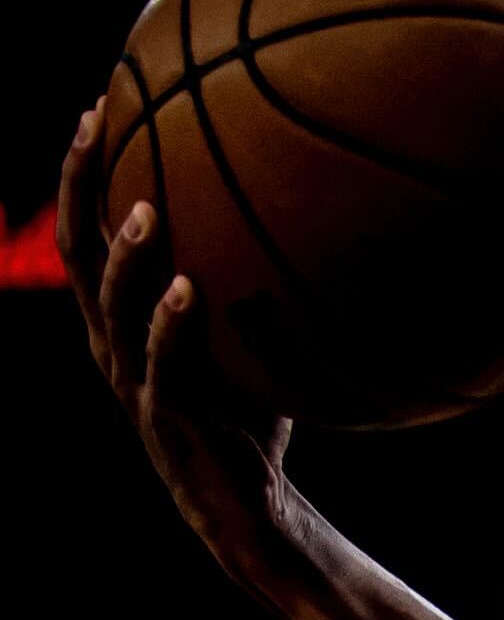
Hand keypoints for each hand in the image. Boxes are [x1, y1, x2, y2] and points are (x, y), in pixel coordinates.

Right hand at [60, 102, 300, 593]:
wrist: (254, 514)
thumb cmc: (252, 424)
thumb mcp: (246, 346)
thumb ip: (253, 291)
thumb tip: (311, 225)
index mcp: (120, 321)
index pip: (85, 231)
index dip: (82, 170)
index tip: (99, 105)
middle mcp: (112, 344)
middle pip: (76, 249)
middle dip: (79, 184)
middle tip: (95, 125)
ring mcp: (133, 381)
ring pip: (110, 303)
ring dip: (125, 252)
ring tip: (144, 207)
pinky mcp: (164, 419)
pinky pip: (161, 362)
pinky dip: (170, 324)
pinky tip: (187, 288)